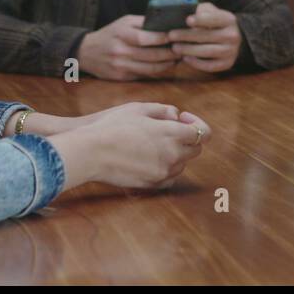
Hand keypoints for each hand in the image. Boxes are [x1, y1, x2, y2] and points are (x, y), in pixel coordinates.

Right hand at [51, 102, 210, 189]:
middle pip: (195, 149)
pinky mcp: (153, 184)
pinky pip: (170, 178)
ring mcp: (163, 172)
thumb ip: (163, 110)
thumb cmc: (112, 126)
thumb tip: (176, 116)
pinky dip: (167, 168)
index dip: (197, 124)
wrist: (91, 152)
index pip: (202, 133)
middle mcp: (172, 155)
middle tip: (170, 130)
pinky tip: (152, 159)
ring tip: (156, 144)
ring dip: (177, 154)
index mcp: (172, 134)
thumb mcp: (139, 108)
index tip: (183, 119)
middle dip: (188, 138)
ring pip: (183, 164)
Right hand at [77, 14, 176, 80]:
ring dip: (166, 65)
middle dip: (169, 54)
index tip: (175, 37)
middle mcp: (120, 51)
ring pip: (149, 68)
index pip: (144, 38)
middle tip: (181, 50)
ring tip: (177, 59)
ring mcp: (120, 66)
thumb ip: (143, 23)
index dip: (162, 39)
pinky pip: (143, 75)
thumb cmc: (110, 34)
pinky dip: (156, 71)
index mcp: (121, 34)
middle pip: (150, 55)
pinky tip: (165, 66)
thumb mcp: (123, 23)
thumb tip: (167, 25)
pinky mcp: (121, 77)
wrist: (86, 52)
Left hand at [167, 2, 240, 72]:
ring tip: (175, 48)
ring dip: (189, 50)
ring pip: (208, 51)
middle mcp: (233, 36)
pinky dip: (196, 63)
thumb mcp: (211, 12)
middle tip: (171, 35)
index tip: (187, 20)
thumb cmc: (215, 23)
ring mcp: (231, 51)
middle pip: (208, 36)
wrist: (231, 38)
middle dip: (187, 36)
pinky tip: (185, 58)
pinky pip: (210, 65)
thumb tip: (188, 15)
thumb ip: (202, 10)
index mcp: (229, 20)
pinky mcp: (227, 64)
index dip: (201, 19)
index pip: (215, 18)